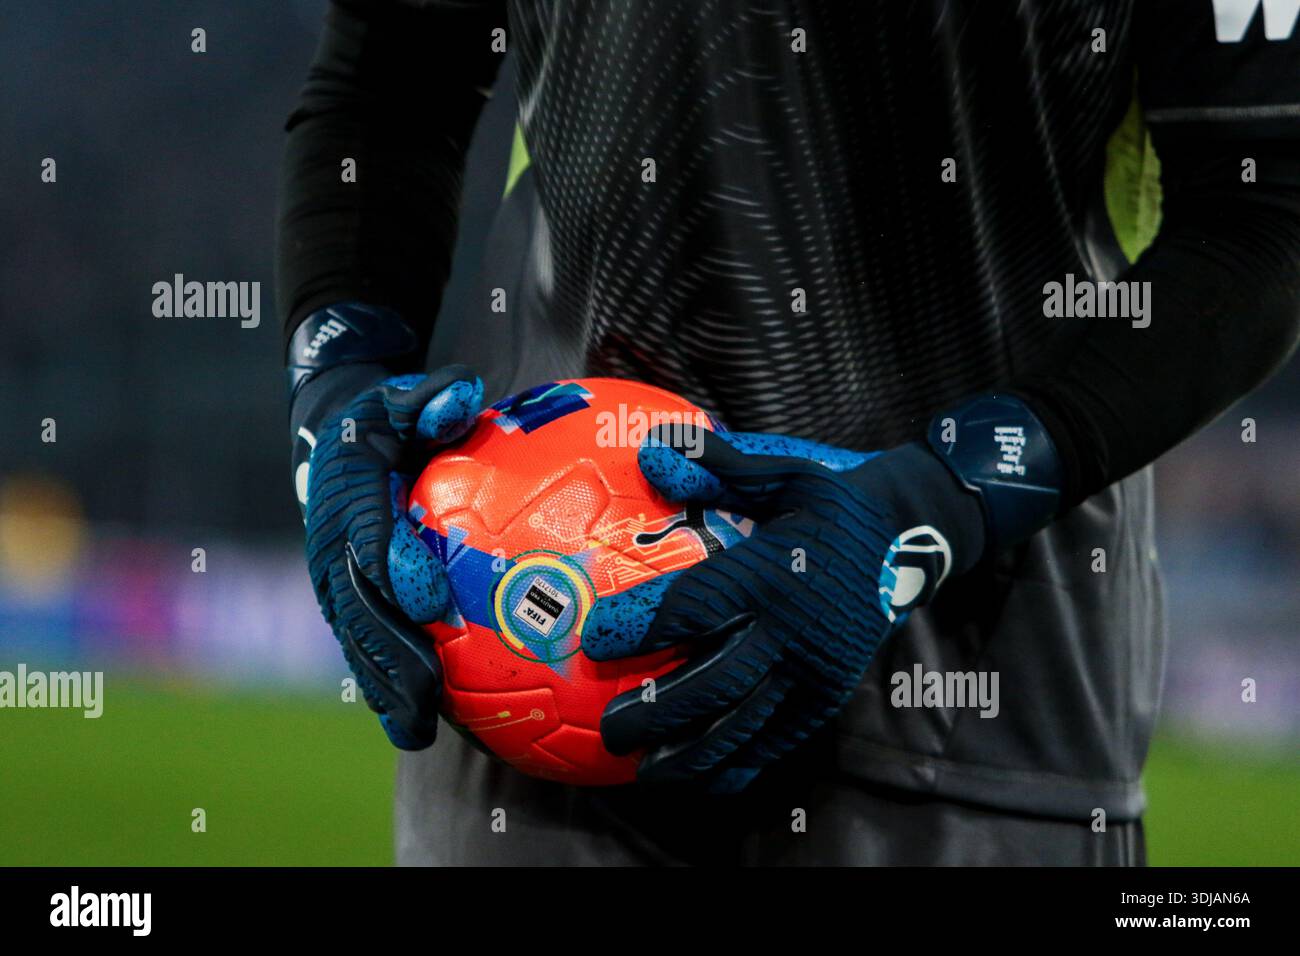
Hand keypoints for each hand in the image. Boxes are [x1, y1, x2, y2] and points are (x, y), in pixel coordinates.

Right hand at [294, 362, 482, 748]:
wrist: (333, 440)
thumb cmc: (386, 418)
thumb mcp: (404, 396)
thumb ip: (433, 396)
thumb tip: (464, 394)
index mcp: (349, 494)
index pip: (371, 538)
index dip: (398, 571)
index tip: (434, 606)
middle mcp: (331, 545)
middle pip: (360, 606)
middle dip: (393, 653)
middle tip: (430, 695)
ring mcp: (331, 580)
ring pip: (355, 640)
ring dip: (384, 687)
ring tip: (416, 732)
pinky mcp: (340, 602)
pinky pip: (358, 648)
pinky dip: (378, 689)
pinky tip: (407, 727)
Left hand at [581, 426, 988, 791]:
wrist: (913, 536)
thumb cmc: (833, 502)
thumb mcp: (782, 472)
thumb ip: (717, 467)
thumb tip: (652, 448)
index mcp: (770, 573)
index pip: (694, 606)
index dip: (642, 626)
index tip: (596, 639)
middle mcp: (791, 628)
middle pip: (714, 682)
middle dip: (658, 711)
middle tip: (612, 730)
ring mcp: (814, 668)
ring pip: (746, 722)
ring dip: (693, 754)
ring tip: (647, 772)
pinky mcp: (830, 691)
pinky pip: (783, 737)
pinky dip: (744, 764)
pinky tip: (708, 781)